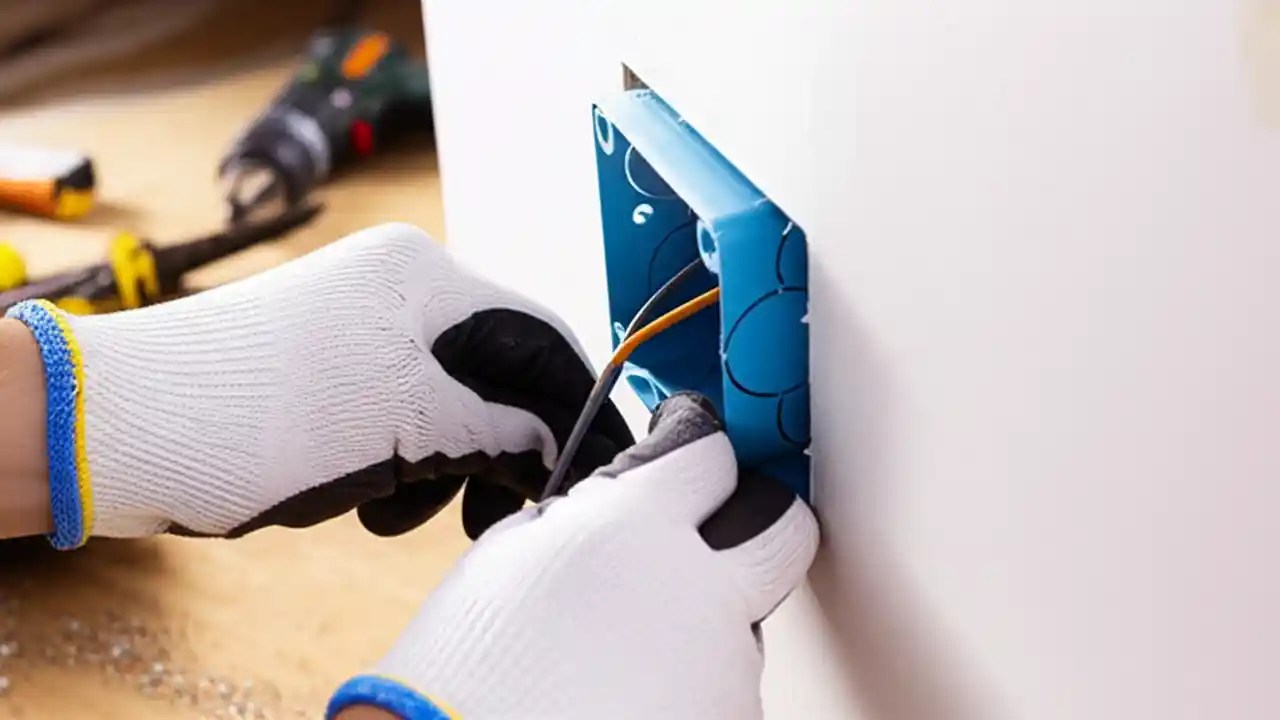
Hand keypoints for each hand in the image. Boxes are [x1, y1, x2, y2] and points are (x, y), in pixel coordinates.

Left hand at [8, 223, 631, 547]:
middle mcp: (396, 286)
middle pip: (490, 372)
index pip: (540, 334)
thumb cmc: (271, 412)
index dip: (575, 404)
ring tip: (396, 513)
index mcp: (427, 274)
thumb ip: (499, 433)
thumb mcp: (409, 428)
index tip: (592, 464)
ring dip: (438, 467)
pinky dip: (395, 460)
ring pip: (441, 401)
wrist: (125, 425)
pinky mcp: (324, 363)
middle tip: (500, 514)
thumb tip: (553, 446)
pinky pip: (393, 413)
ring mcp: (356, 323)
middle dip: (496, 449)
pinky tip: (364, 500)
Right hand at [327, 393, 819, 719]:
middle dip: (756, 517)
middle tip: (718, 526)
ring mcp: (725, 666)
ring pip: (748, 617)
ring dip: (706, 617)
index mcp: (637, 528)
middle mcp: (702, 590)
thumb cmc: (465, 674)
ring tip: (632, 648)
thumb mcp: (508, 556)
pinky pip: (728, 683)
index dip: (694, 439)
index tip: (687, 441)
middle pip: (784, 527)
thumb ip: (585, 515)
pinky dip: (694, 681)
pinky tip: (637, 693)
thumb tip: (620, 501)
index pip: (710, 450)